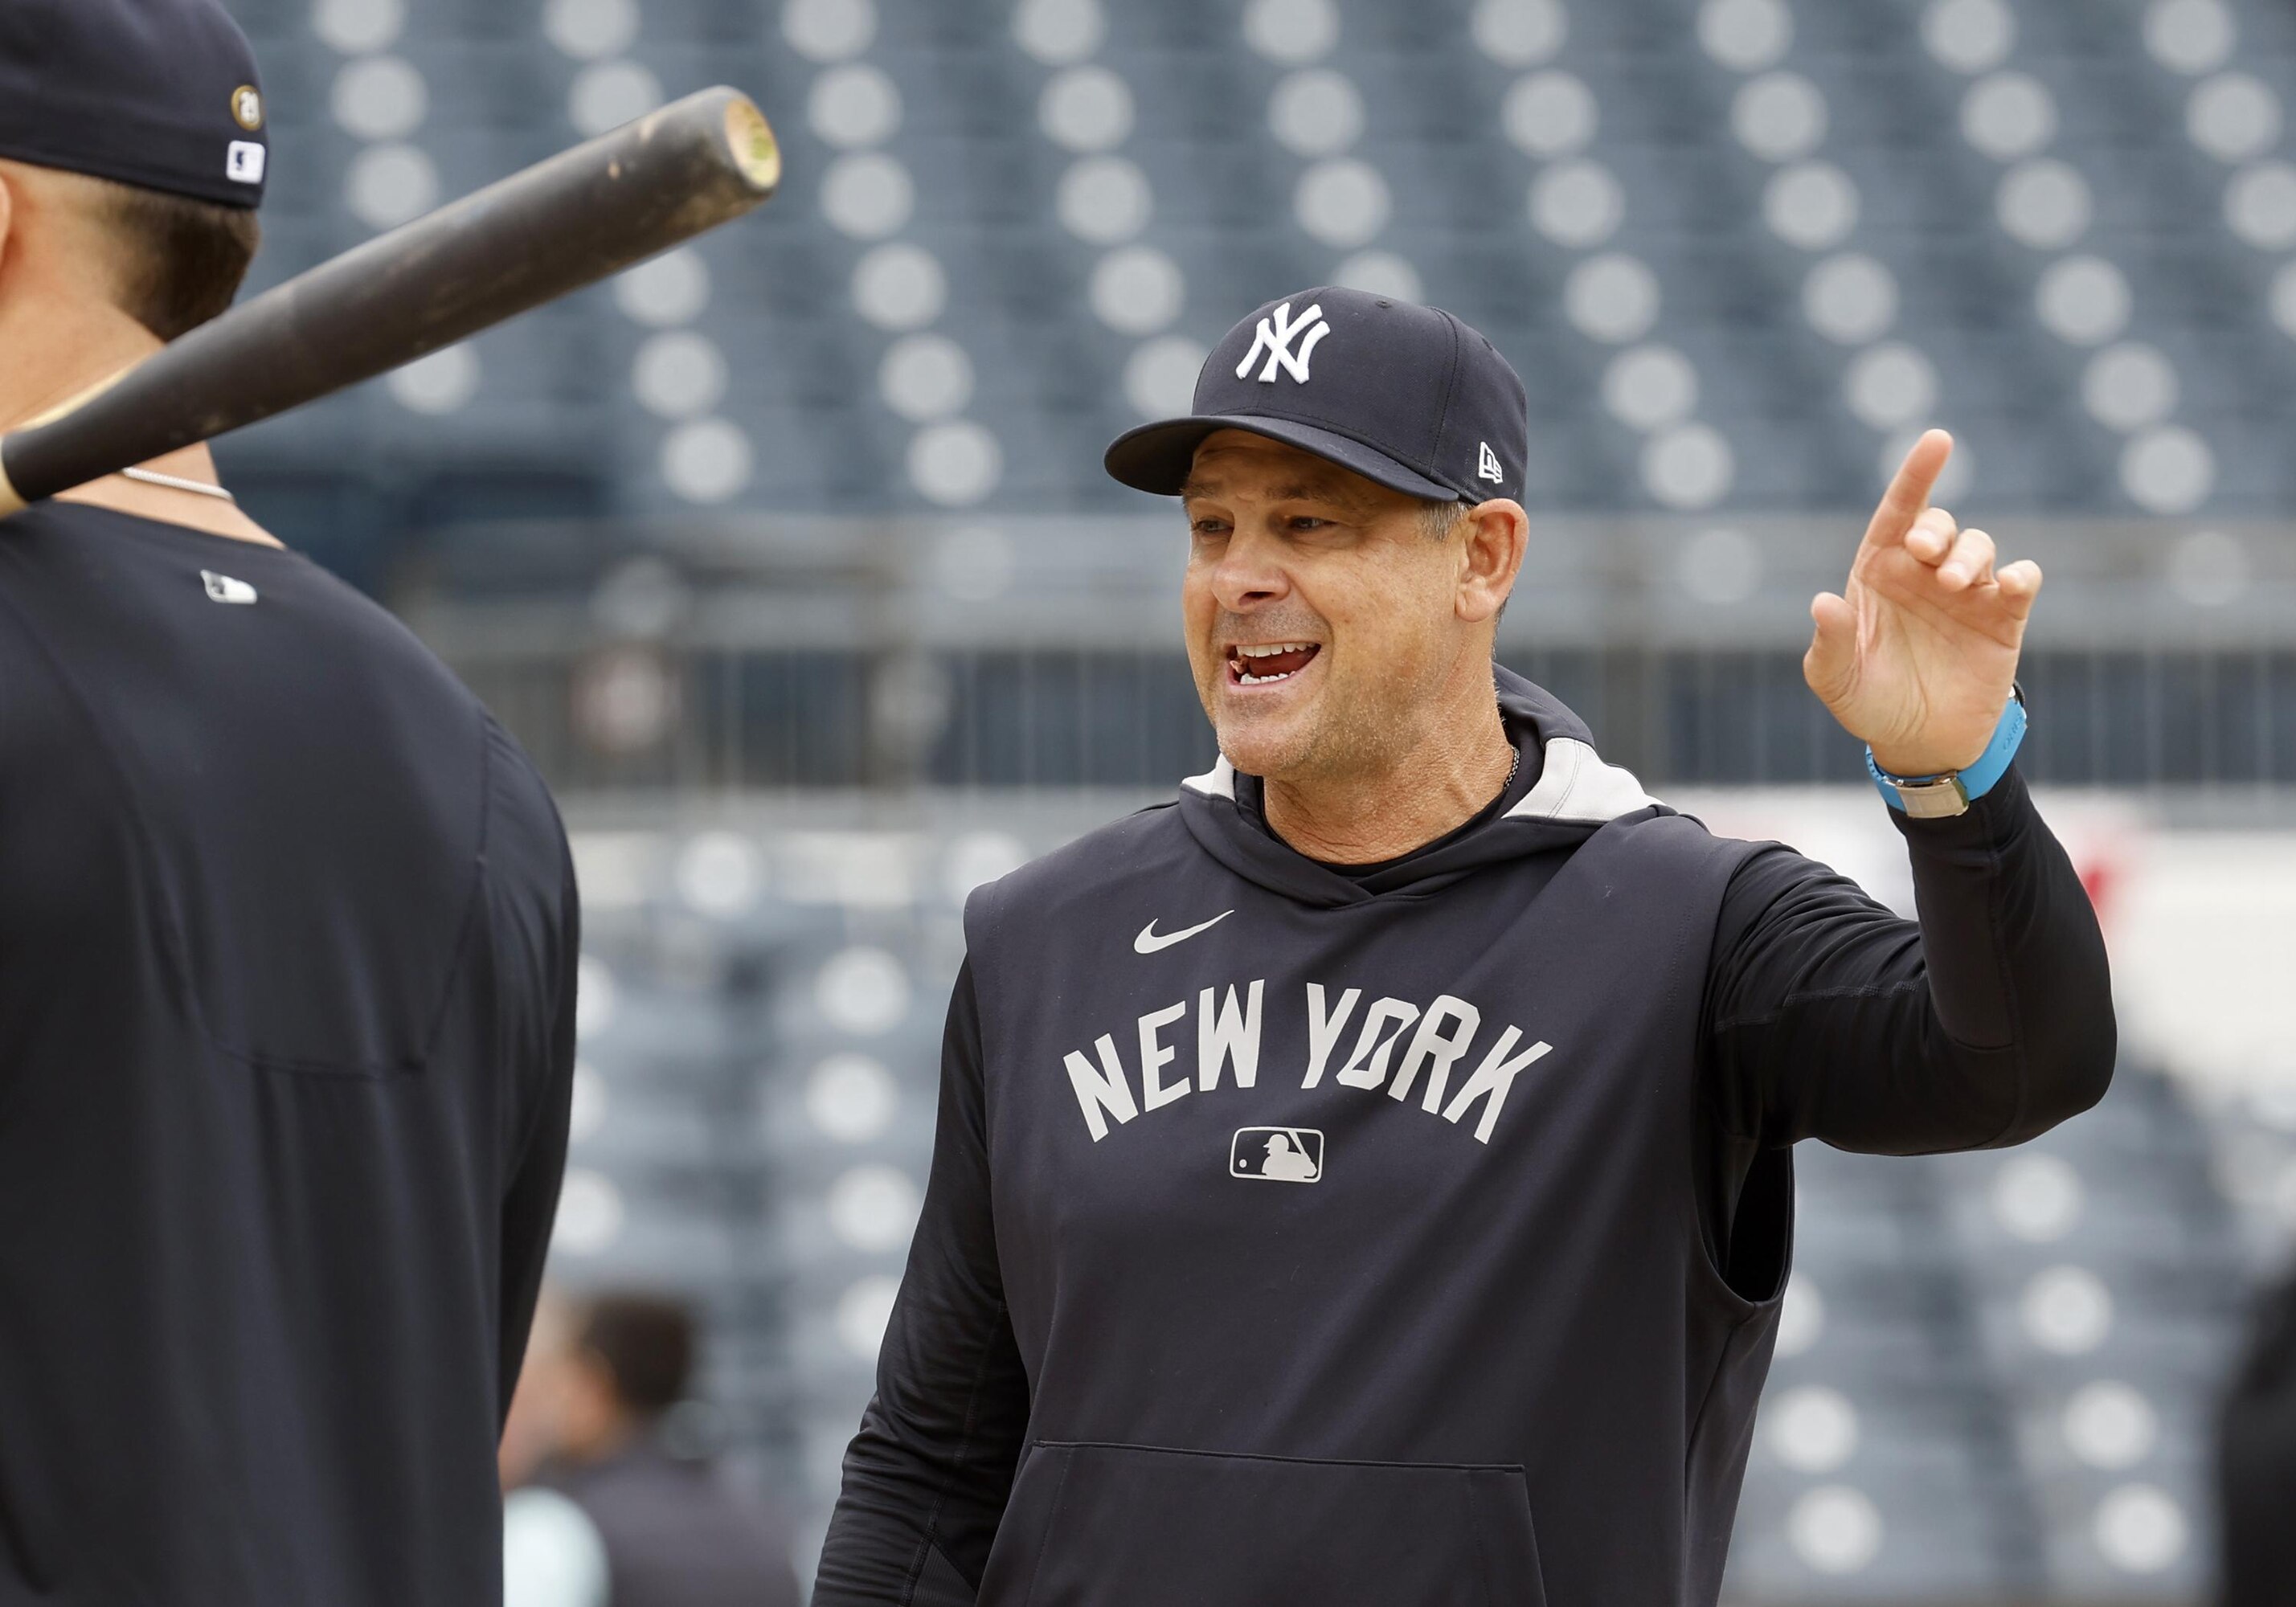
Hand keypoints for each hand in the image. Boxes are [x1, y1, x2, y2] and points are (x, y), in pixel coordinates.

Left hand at [1804, 429, 2040, 776]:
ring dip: (1970, 554)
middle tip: (1927, 552)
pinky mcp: (2003, 620)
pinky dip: (2021, 576)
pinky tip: (2012, 584)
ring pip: (1979, 546)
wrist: (1918, 743)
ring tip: (1956, 583)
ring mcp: (1966, 595)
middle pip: (1938, 525)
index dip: (1916, 476)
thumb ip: (1831, 643)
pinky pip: (2020, 582)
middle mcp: (1924, 575)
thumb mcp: (1835, 679)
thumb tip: (1824, 603)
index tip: (1938, 440)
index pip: (1897, 514)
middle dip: (1936, 528)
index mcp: (1879, 575)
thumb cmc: (1868, 702)